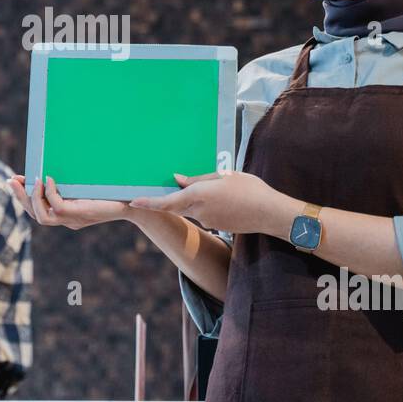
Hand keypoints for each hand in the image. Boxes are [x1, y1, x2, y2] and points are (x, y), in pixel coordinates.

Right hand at [8, 174, 130, 229]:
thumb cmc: (114, 193)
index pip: (40, 210)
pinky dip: (49, 193)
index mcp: (68, 215)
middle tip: (12, 180)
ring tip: (29, 180)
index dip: (25, 198)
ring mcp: (73, 220)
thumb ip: (75, 182)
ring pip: (42, 216)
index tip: (17, 180)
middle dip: (21, 198)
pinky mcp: (79, 214)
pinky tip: (49, 180)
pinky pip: (56, 207)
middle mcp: (68, 220)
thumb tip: (60, 164)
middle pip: (35, 214)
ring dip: (32, 198)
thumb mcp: (89, 186)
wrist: (134, 203)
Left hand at [128, 171, 291, 236]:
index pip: (167, 201)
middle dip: (166, 199)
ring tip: (214, 187)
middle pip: (176, 204)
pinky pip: (205, 213)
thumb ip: (198, 178)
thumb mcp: (224, 175)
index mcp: (199, 195)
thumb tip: (178, 179)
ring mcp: (208, 221)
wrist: (270, 213)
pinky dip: (207, 205)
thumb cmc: (250, 189)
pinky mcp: (217, 225)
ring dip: (193, 199)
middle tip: (155, 190)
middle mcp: (200, 210)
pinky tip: (225, 198)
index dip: (148, 203)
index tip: (132, 202)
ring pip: (192, 208)